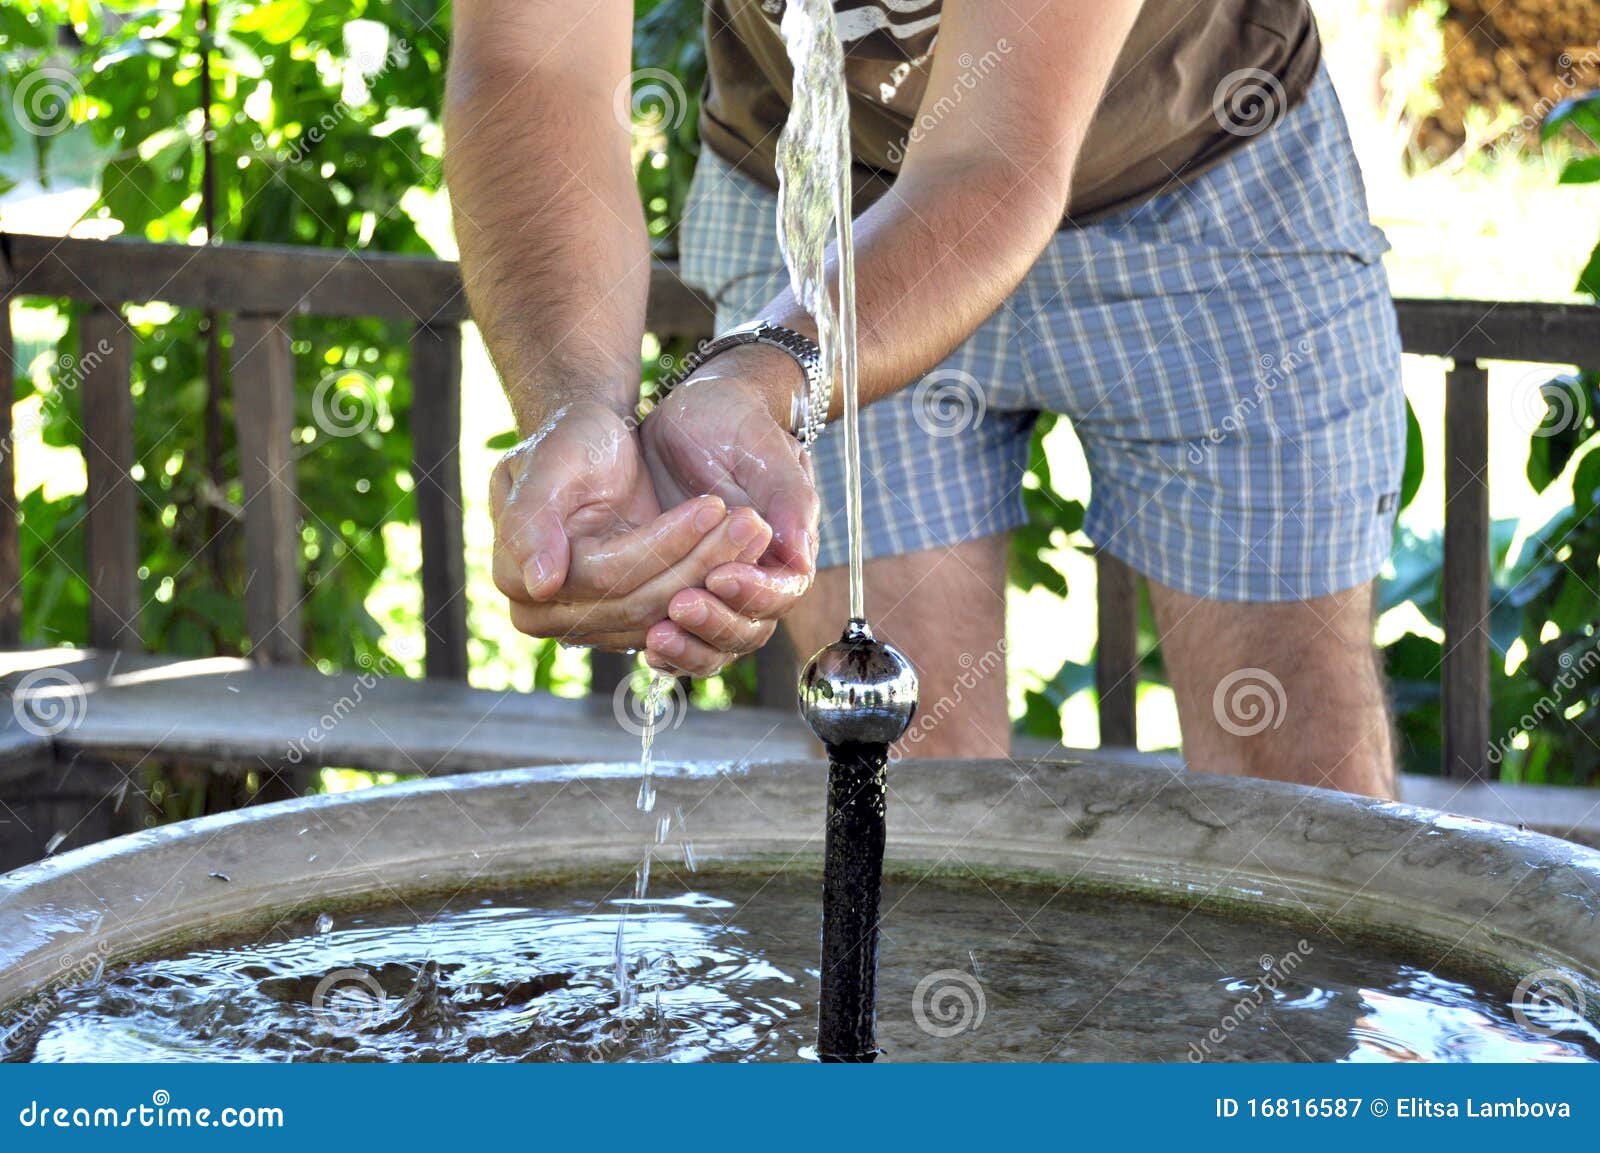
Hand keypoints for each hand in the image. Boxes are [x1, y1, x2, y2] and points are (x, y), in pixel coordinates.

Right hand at [491, 402, 774, 651]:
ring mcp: (585, 623)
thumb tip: (540, 582)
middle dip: (699, 560)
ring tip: (755, 529)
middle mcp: (543, 613)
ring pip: (663, 613)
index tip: (711, 505)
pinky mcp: (622, 622)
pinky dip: (712, 586)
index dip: (662, 546)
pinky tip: (746, 553)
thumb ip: (534, 519)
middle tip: (752, 520)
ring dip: (715, 572)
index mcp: (516, 576)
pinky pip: (675, 617)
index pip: (605, 576)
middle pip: (638, 602)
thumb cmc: (570, 441)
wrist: (591, 447)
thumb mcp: (551, 463)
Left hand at [639, 346, 820, 675]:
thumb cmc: (733, 421)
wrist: (690, 414)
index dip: (755, 593)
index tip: (720, 575)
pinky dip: (667, 649)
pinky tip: (644, 642)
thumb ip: (788, 497)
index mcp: (787, 549)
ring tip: (657, 634)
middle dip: (717, 624)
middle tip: (681, 603)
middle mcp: (756, 579)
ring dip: (689, 646)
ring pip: (714, 645)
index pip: (783, 591)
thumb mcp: (762, 446)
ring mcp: (718, 592)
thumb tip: (800, 554)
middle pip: (749, 630)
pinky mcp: (680, 593)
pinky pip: (680, 639)